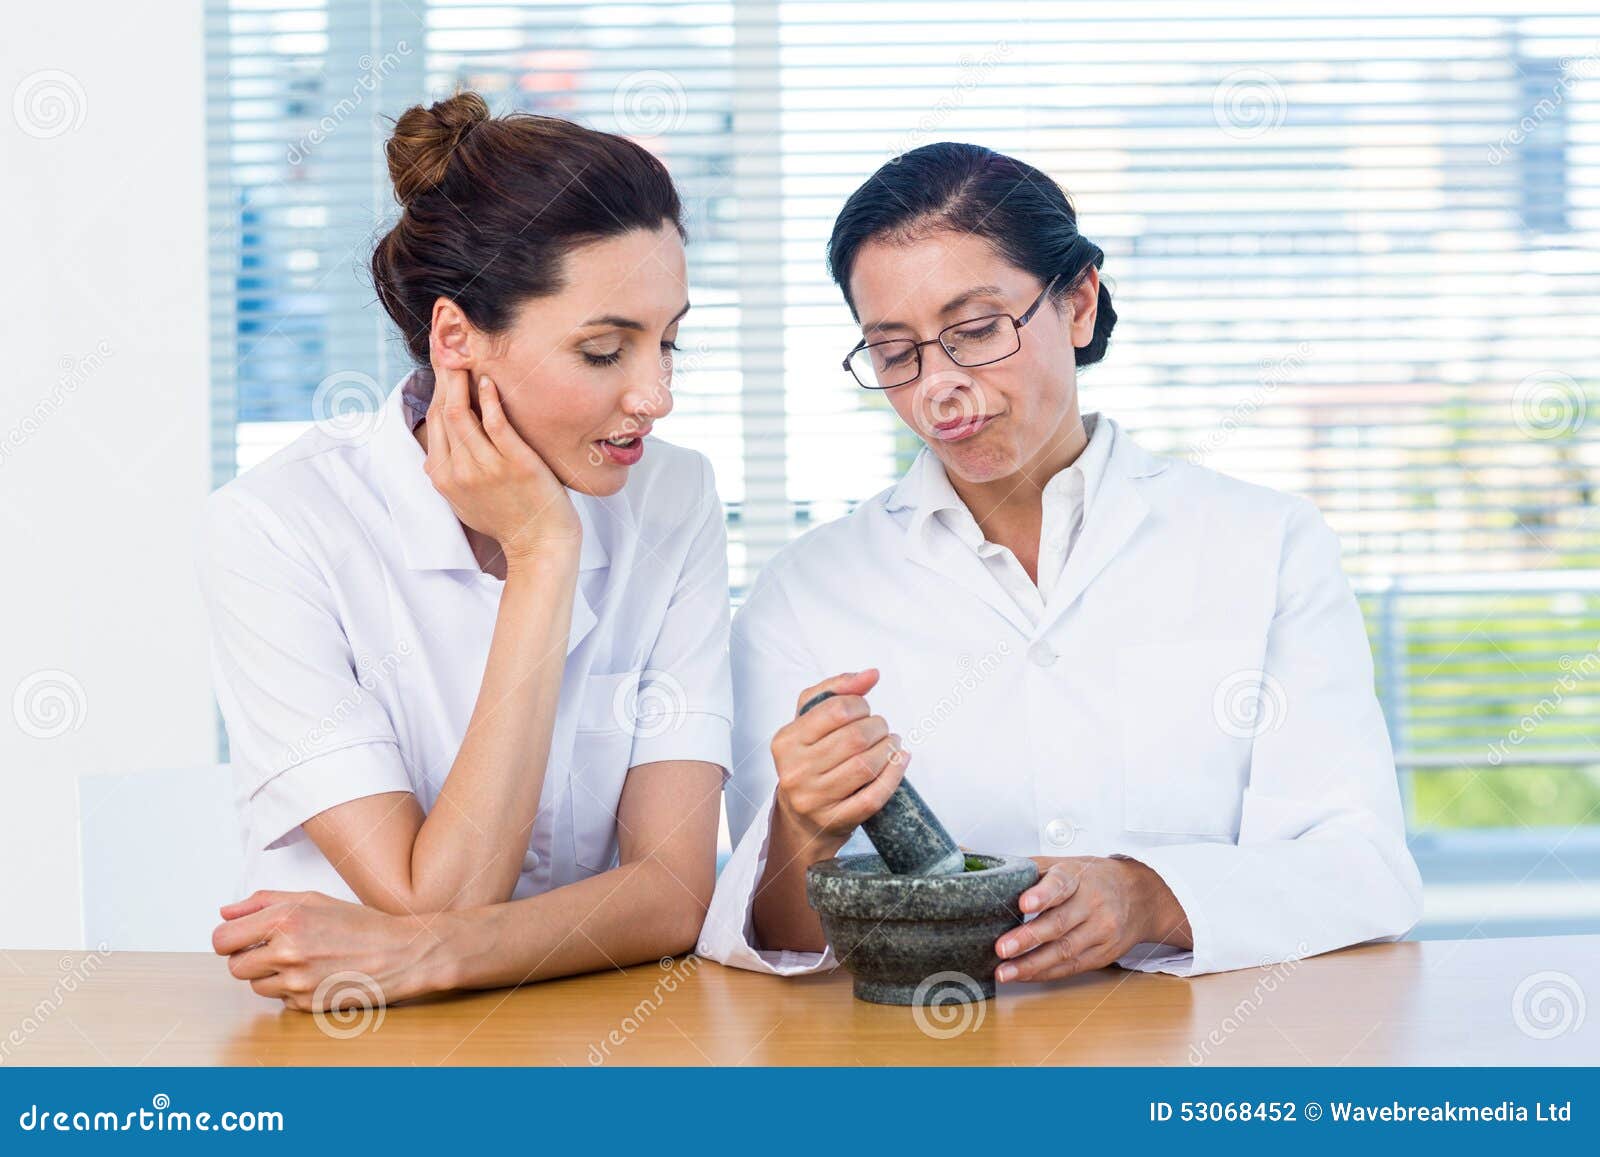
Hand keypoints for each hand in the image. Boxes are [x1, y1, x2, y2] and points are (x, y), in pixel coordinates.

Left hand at [212, 890, 457, 1011]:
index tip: (239, 939)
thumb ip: (263, 902)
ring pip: (255, 985)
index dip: (228, 940)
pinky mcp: (306, 1005)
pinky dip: (291, 990)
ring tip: (302, 960)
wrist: (401, 953)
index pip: (222, 940)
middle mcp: (288, 952)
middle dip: (249, 957)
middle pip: (234, 966)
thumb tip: (226, 913)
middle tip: (275, 948)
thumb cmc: (361, 924)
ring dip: (270, 975)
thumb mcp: (313, 899)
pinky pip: (279, 1000)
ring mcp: (296, 982)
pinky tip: (316, 974)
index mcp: (286, 920)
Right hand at [423, 356, 580, 562]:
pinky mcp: (515, 464)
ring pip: (462, 413)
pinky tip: (491, 379)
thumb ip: (452, 470)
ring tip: (468, 354)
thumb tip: (443, 445)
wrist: (539, 546)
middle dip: (444, 374)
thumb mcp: (466, 498)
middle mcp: (458, 471)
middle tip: (451, 344)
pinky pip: (496, 424)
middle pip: (443, 410)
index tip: (443, 360)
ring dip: (461, 380)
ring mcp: (485, 468)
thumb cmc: (507, 519)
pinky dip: (490, 398)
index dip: (437, 386)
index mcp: (442, 476)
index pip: (433, 419)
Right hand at [769, 670, 906, 854]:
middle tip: (881, 728)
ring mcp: (815, 798)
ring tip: (891, 743)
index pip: (836, 710)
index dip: (860, 705)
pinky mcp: (836, 820)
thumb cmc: (810, 759)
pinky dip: (894, 775)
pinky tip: (899, 761)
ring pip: (866, 766)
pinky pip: (874, 796)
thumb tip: (872, 674)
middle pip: (855, 739)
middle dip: (878, 727)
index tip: (864, 710)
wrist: (802, 817)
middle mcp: (796, 770)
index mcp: (787, 741)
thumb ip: (838, 689)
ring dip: (889, 749)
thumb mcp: (811, 720)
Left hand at [993, 856, 1188, 982]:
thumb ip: (1028, 868)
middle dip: (1028, 938)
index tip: (1024, 903)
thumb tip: (976, 863)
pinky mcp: (1104, 953)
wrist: (1139, 896)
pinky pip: (1072, 967)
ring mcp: (1101, 931)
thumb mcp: (1064, 863)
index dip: (1043, 894)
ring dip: (1032, 965)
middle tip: (1001, 948)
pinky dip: (1046, 973)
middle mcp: (1092, 903)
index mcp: (1078, 876)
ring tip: (1005, 971)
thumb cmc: (1091, 877)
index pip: (1061, 883)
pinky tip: (1024, 975)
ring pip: (1065, 951)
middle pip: (1059, 923)